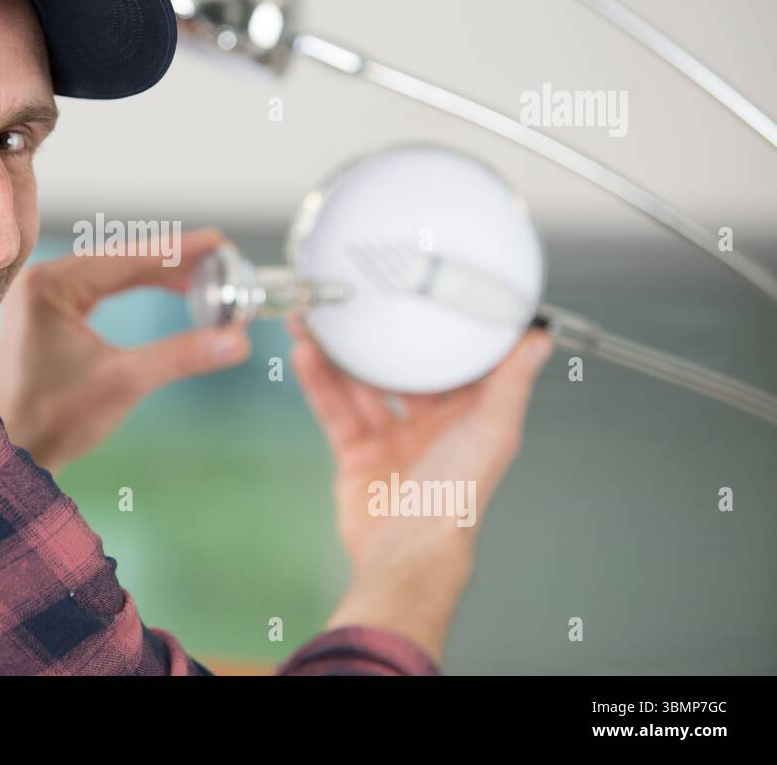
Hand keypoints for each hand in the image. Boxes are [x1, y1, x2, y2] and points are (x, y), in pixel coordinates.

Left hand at [0, 228, 250, 475]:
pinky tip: (162, 289)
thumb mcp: (125, 382)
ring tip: (199, 279)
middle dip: (170, 262)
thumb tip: (238, 340)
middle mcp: (41, 283)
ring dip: (154, 275)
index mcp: (50, 286)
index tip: (218, 242)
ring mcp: (40, 299)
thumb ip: (181, 355)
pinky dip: (132, 290)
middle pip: (119, 261)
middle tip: (217, 261)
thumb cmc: (54, 419)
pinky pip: (98, 291)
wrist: (12, 453)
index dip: (177, 250)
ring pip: (110, 275)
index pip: (126, 257)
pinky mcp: (45, 318)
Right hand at [288, 314, 552, 659]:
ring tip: (320, 322)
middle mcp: (428, 425)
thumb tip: (537, 343)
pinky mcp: (356, 452)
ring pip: (359, 385)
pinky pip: (334, 409)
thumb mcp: (492, 431)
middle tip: (360, 305)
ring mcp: (390, 438)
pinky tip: (307, 356)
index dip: (438, 332)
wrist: (407, 546)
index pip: (453, 364)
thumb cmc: (456, 499)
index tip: (424, 299)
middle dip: (378, 339)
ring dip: (339, 355)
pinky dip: (319, 382)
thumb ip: (510, 384)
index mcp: (465, 417)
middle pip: (398, 370)